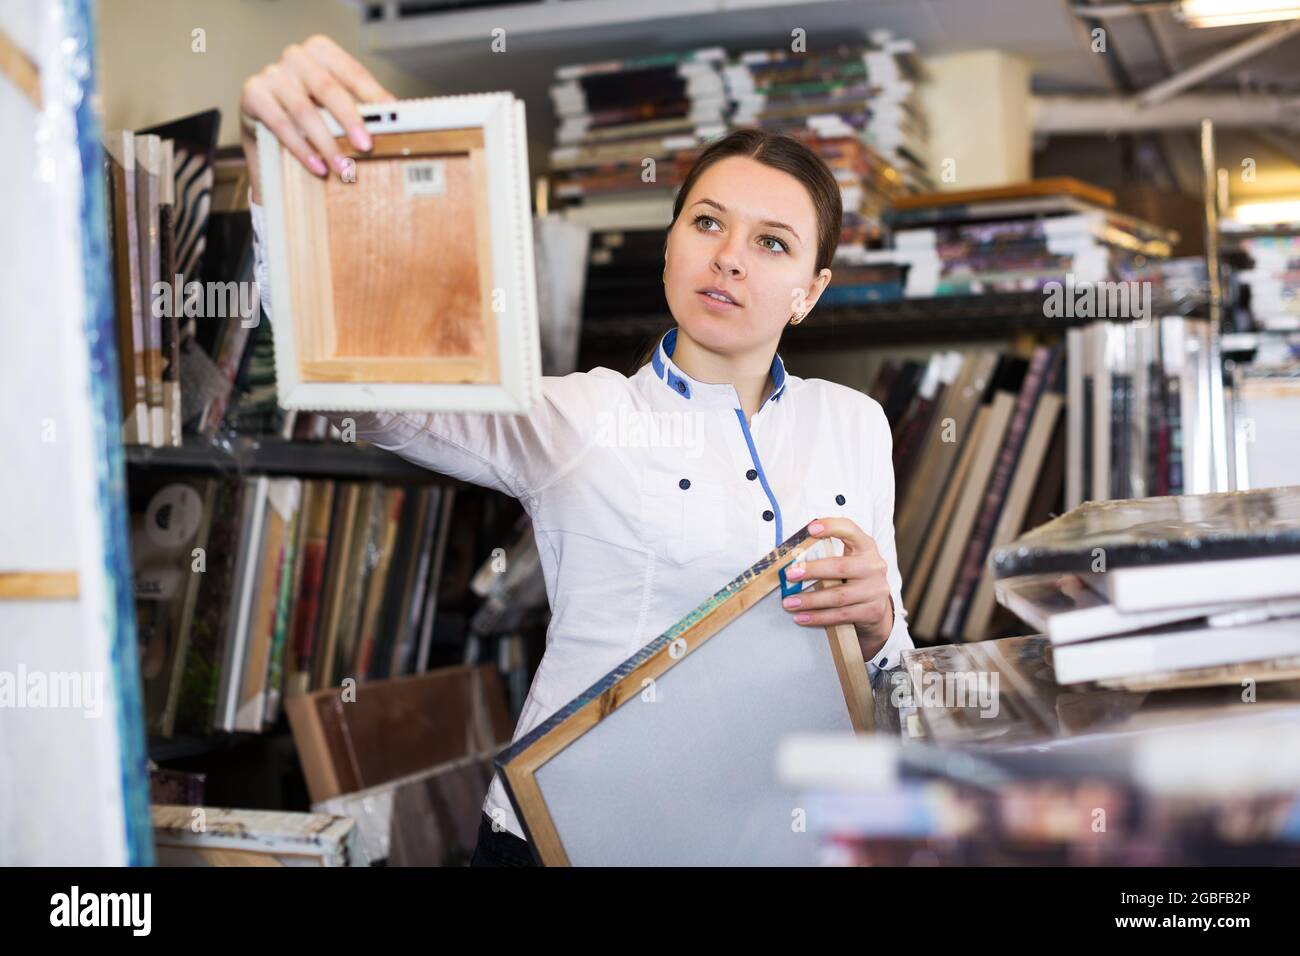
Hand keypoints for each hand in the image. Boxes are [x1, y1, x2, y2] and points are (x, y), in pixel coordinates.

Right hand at [239, 34, 396, 202]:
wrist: (266, 125)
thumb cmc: (309, 113)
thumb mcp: (334, 106)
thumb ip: (358, 106)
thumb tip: (394, 122)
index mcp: (321, 51)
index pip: (351, 71)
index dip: (372, 93)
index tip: (391, 114)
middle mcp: (296, 57)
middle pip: (327, 88)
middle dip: (349, 119)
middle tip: (366, 146)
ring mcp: (272, 74)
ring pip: (304, 109)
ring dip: (326, 142)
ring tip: (342, 167)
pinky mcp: (253, 94)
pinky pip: (280, 124)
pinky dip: (301, 149)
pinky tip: (317, 167)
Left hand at [782, 518, 894, 659]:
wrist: (877, 608)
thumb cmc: (854, 578)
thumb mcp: (848, 560)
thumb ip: (828, 554)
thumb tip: (792, 557)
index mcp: (866, 547)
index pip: (850, 530)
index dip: (831, 527)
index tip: (811, 529)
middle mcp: (873, 566)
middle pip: (840, 567)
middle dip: (812, 571)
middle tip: (789, 575)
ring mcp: (875, 590)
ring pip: (838, 596)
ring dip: (810, 600)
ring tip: (789, 603)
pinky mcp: (872, 611)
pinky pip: (840, 615)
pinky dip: (818, 617)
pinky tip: (801, 617)